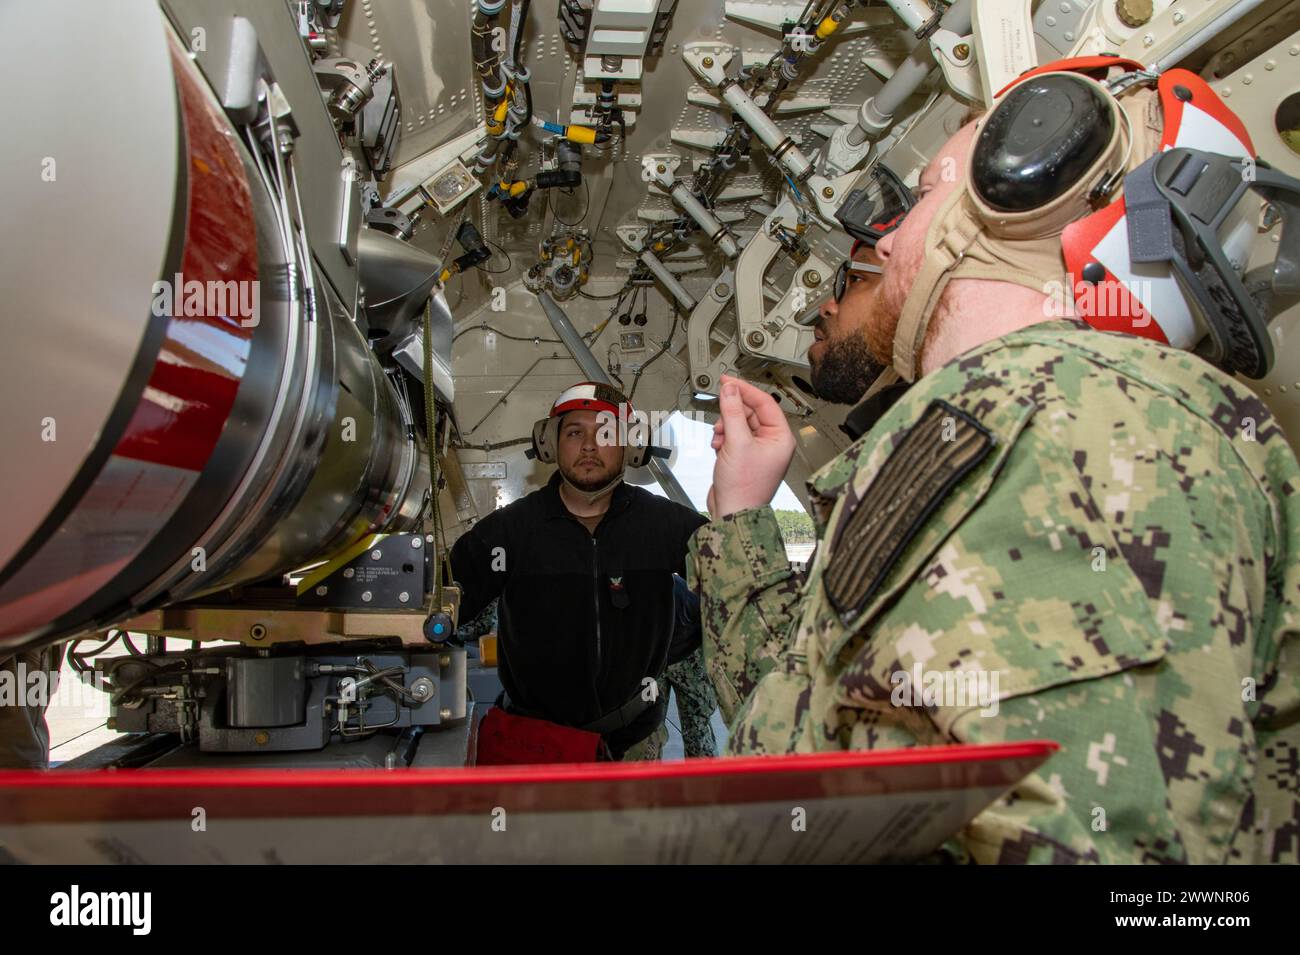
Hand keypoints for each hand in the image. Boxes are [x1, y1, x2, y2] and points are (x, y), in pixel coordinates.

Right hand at [706, 375, 796, 518]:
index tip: (728, 381)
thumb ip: (732, 412)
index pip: (765, 402)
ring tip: (720, 438)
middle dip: (732, 414)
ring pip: (739, 424)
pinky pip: (734, 436)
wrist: (733, 513)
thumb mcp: (737, 442)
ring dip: (725, 427)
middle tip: (720, 414)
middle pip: (750, 412)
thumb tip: (730, 389)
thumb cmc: (744, 487)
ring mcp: (758, 450)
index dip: (745, 389)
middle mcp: (772, 442)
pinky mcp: (745, 456)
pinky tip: (719, 447)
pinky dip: (724, 438)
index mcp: (781, 437)